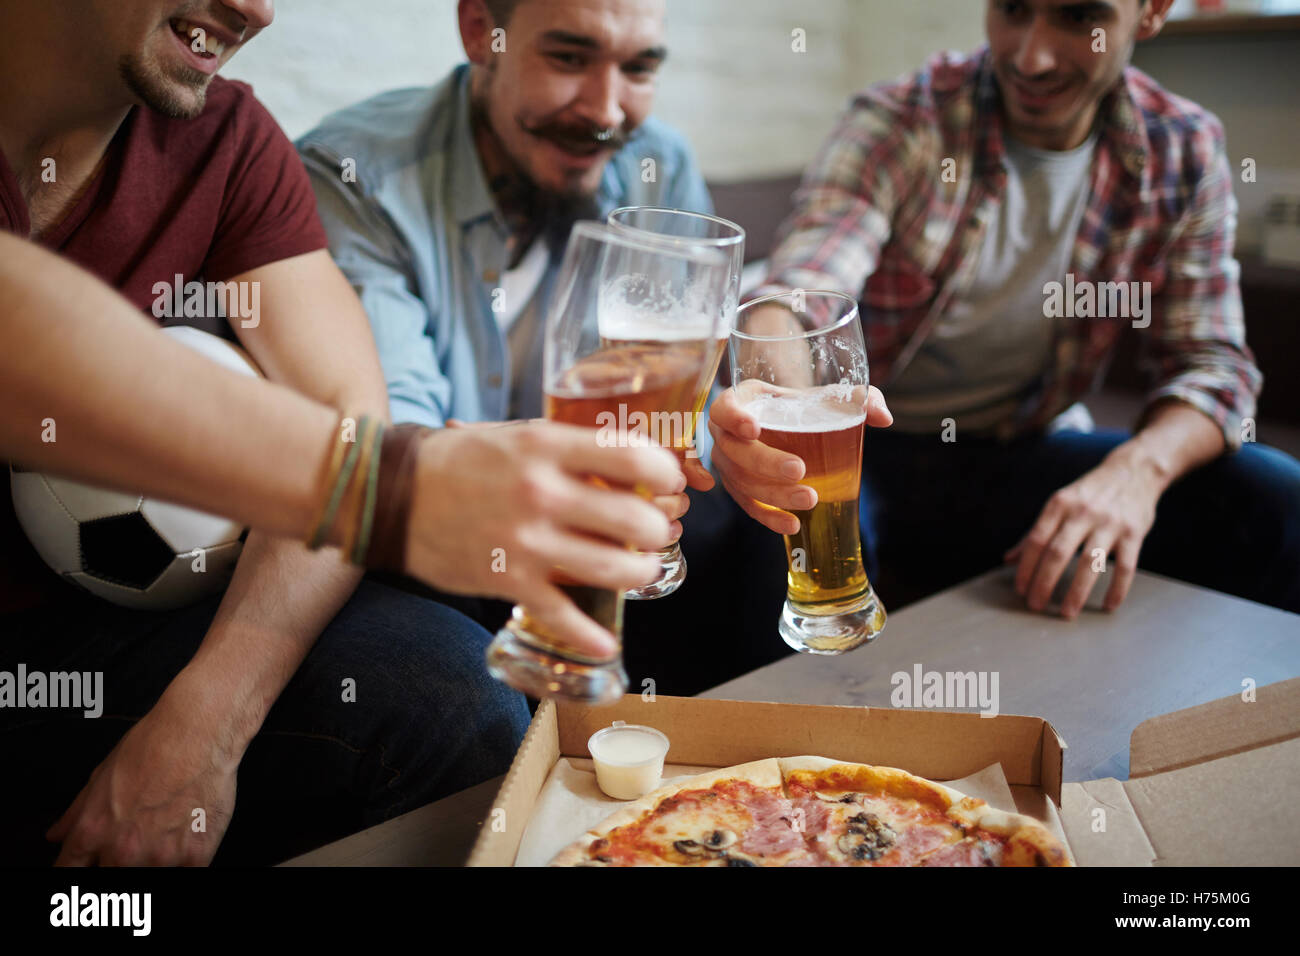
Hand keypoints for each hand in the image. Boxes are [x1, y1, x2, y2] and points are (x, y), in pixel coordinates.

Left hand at [47, 682, 237, 865]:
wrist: (199, 734)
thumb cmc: (154, 746)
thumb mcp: (101, 775)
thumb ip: (76, 813)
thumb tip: (57, 833)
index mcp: (92, 832)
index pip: (68, 871)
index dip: (77, 869)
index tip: (87, 865)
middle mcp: (123, 851)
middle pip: (110, 876)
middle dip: (119, 859)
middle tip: (138, 834)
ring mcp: (160, 857)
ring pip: (150, 874)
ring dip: (155, 857)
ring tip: (167, 825)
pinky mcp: (195, 856)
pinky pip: (187, 872)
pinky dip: (187, 855)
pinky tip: (188, 829)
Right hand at [406, 422, 681, 658]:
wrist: (391, 494)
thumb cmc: (460, 461)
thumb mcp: (518, 436)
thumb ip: (570, 450)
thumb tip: (631, 465)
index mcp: (546, 448)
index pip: (632, 455)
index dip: (665, 472)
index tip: (670, 484)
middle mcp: (541, 494)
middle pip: (634, 517)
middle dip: (657, 530)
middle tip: (656, 533)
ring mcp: (526, 542)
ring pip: (612, 567)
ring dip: (639, 573)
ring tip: (640, 570)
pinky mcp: (508, 582)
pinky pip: (563, 617)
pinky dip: (591, 635)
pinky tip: (608, 641)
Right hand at [707, 385, 892, 534]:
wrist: (793, 427)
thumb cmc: (807, 407)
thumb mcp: (830, 397)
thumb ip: (859, 399)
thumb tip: (883, 417)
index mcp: (743, 402)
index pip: (723, 408)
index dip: (733, 418)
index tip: (754, 428)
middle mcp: (727, 434)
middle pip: (733, 451)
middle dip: (764, 463)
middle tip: (799, 470)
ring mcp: (729, 465)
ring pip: (741, 482)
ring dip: (773, 494)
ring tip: (809, 499)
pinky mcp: (739, 490)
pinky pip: (749, 506)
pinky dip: (769, 517)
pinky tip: (793, 524)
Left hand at [1004, 450, 1161, 617]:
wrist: (1134, 471)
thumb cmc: (1090, 493)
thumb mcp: (1060, 503)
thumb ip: (1036, 531)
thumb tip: (1009, 559)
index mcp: (1059, 504)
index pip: (1036, 540)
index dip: (1026, 567)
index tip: (1020, 589)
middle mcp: (1083, 512)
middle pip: (1058, 553)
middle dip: (1044, 582)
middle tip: (1036, 605)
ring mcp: (1110, 523)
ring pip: (1090, 562)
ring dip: (1077, 591)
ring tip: (1066, 612)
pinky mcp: (1134, 532)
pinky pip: (1126, 567)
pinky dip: (1117, 589)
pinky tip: (1107, 606)